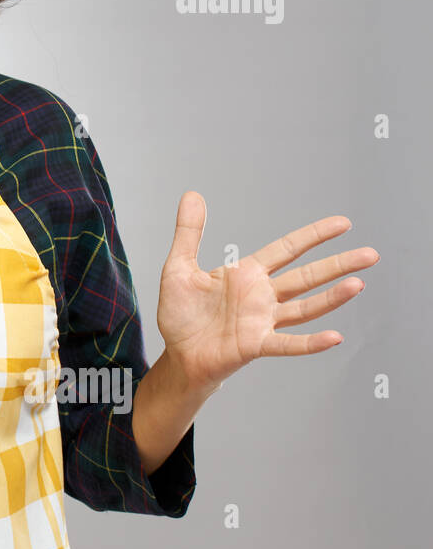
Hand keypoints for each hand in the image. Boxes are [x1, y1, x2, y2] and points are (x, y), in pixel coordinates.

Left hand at [156, 191, 378, 393]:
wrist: (176, 354)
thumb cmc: (180, 313)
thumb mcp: (179, 266)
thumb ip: (189, 232)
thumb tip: (192, 194)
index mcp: (247, 274)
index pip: (287, 249)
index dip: (313, 236)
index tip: (343, 224)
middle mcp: (261, 296)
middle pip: (307, 276)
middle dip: (338, 265)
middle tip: (371, 254)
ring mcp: (262, 321)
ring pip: (304, 307)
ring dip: (331, 298)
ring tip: (358, 284)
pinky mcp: (254, 345)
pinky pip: (287, 343)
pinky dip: (310, 342)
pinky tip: (334, 337)